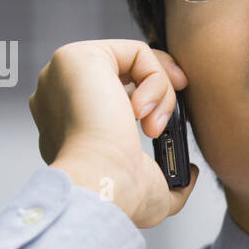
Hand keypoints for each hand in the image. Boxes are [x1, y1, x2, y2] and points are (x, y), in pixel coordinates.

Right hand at [29, 38, 198, 227]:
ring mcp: (64, 74)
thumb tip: (190, 174)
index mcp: (67, 123)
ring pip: (134, 61)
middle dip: (160, 87)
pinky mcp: (79, 57)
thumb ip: (173, 184)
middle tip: (174, 115)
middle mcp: (59, 95)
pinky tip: (145, 112)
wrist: (104, 187)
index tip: (169, 121)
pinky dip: (156, 80)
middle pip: (123, 70)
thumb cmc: (119, 196)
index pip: (112, 93)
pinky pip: (137, 52)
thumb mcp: (152, 193)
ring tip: (153, 127)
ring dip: (160, 92)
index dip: (148, 97)